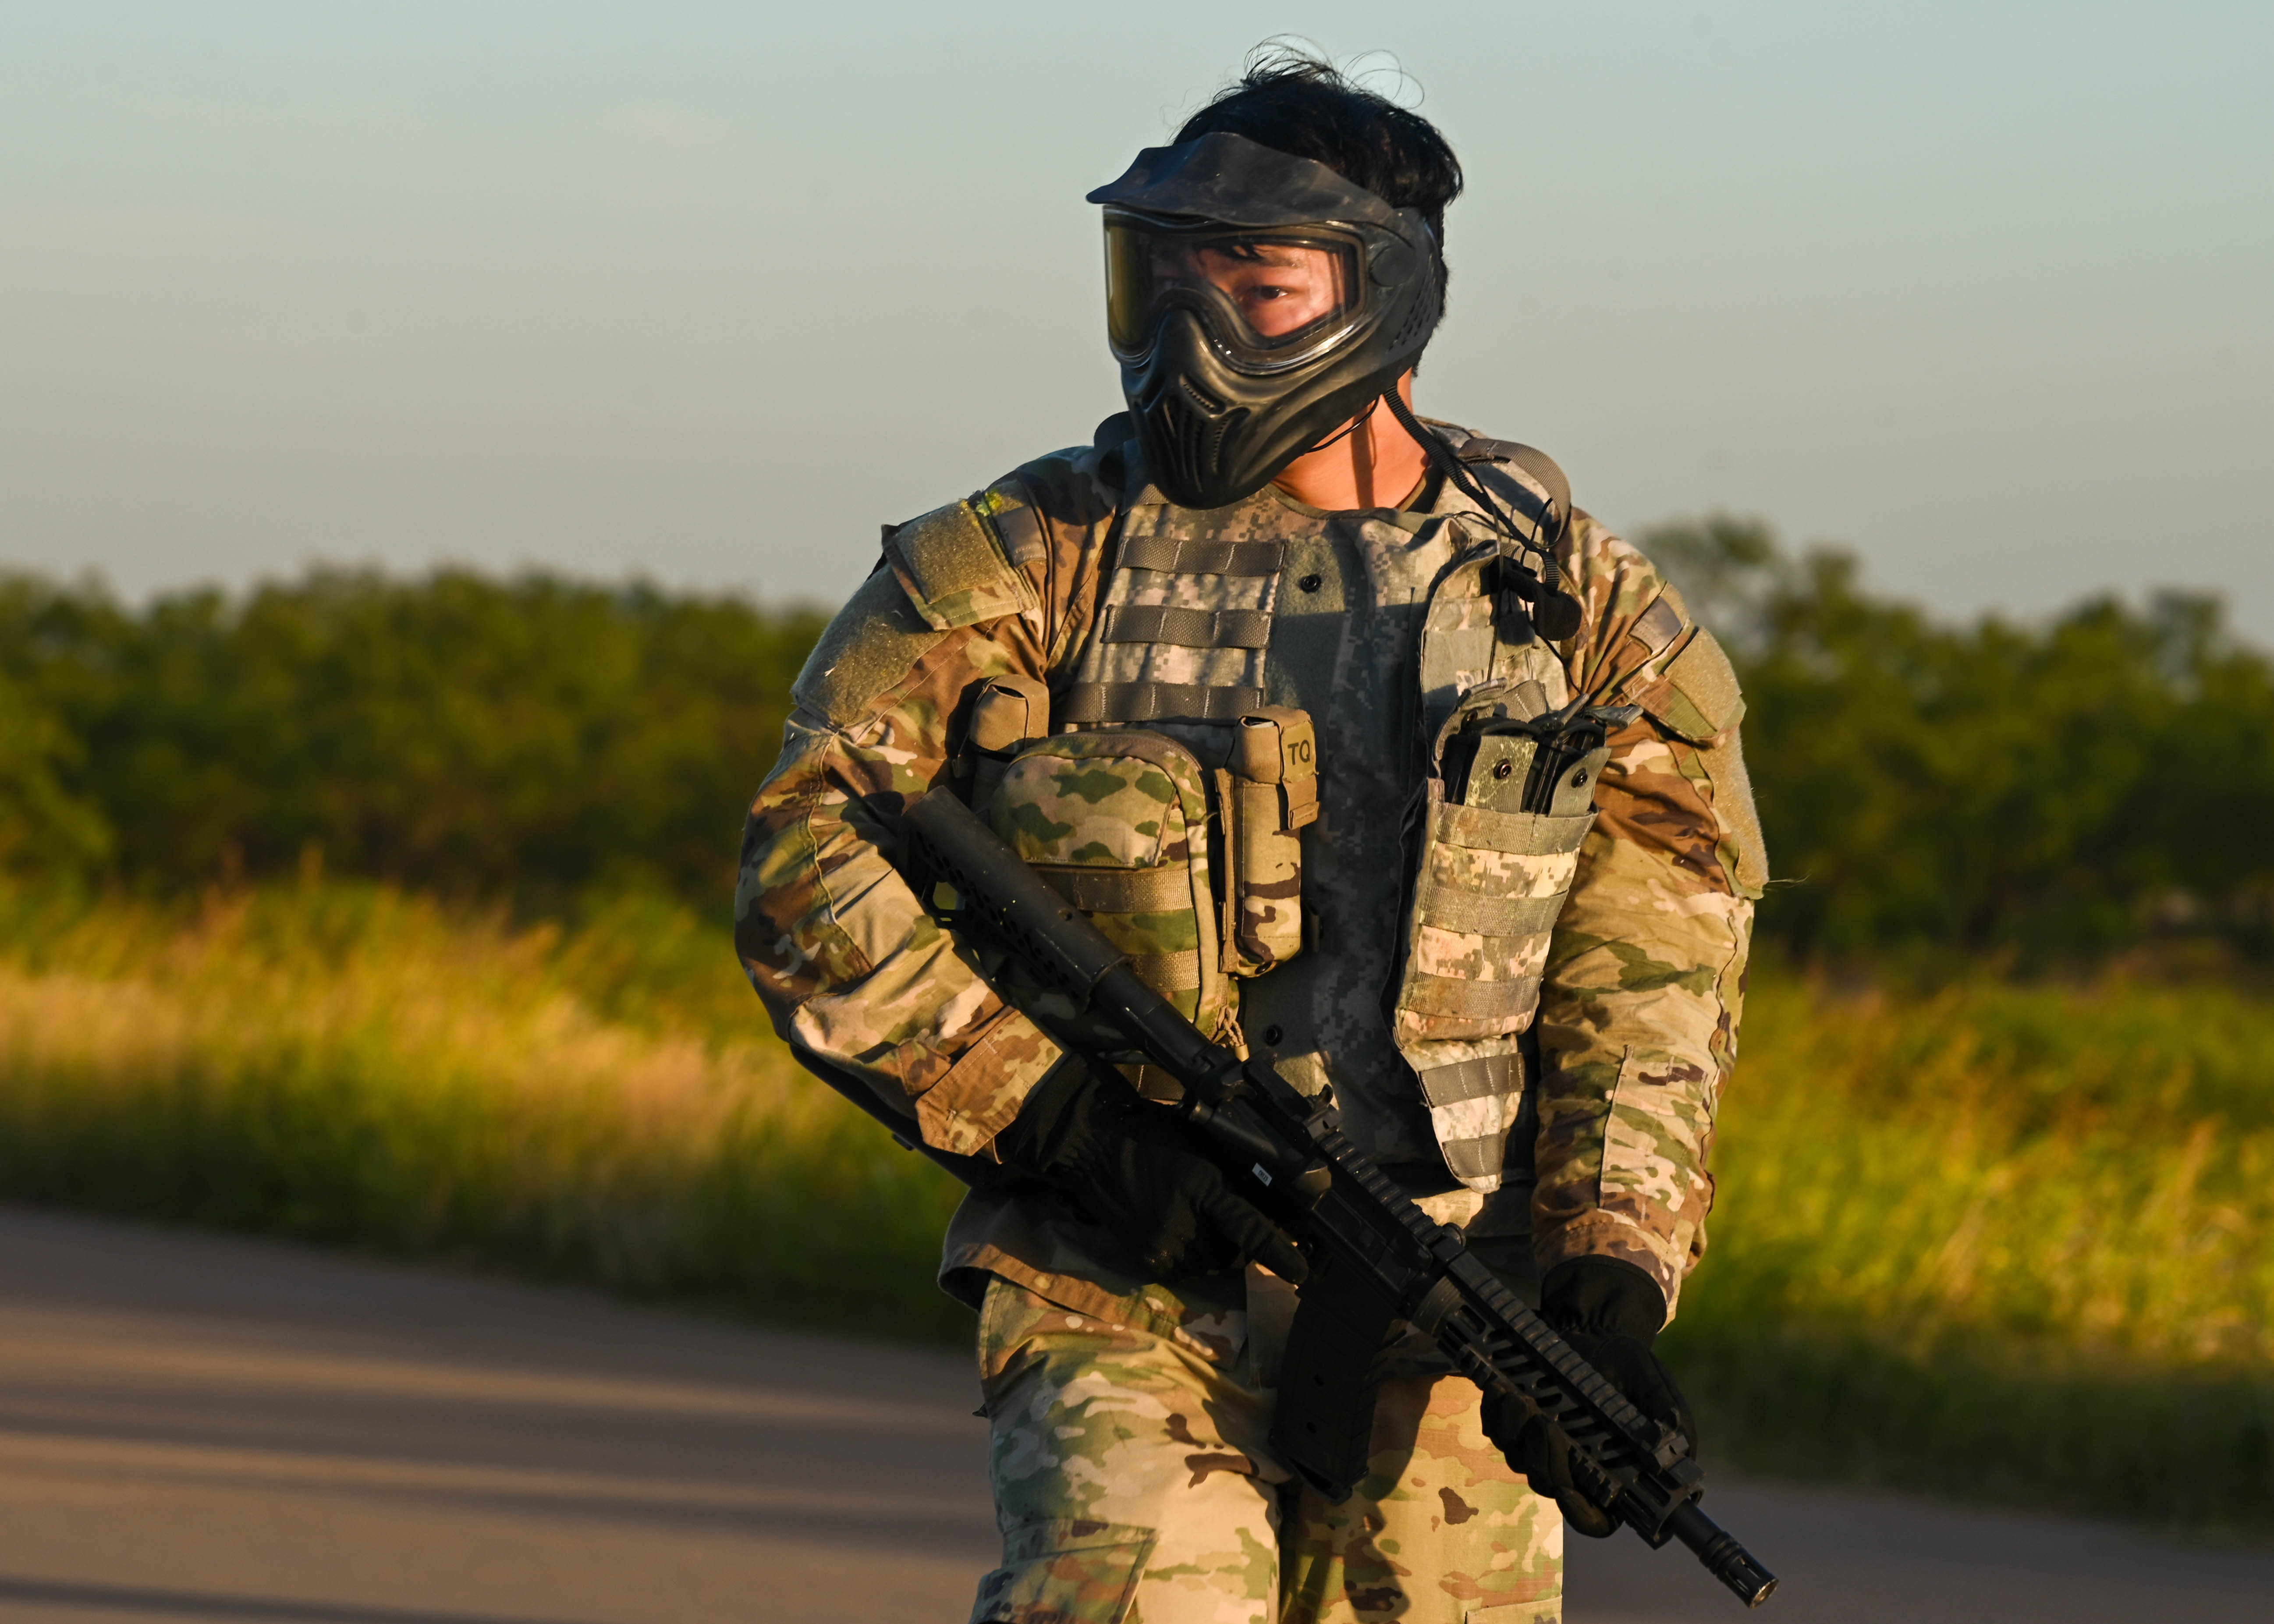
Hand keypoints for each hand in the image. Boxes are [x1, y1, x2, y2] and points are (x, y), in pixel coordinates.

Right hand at [994, 1059, 1306, 1283]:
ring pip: (1210, 1267)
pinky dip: (1191, 1258)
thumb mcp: (1201, 1150)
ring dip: (1217, 1254)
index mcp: (1202, 1186)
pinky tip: (1181, 1232)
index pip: (1249, 1226)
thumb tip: (1269, 1205)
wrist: (1095, 1148)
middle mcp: (1183, 1223)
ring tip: (1201, 1223)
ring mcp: (1161, 1246)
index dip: (1278, 1253)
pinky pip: (1184, 1271)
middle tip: (1233, 1222)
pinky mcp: (1145, 1260)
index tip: (1302, 1274)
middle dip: (1242, 1245)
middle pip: (1232, 1255)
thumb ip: (1233, 1178)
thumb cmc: (1154, 1136)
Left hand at [1482, 1256, 1694, 1536]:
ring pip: (1520, 1460)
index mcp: (1610, 1475)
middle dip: (1546, 1459)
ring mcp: (1538, 1446)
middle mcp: (1572, 1468)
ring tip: (1521, 1400)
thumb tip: (1672, 1450)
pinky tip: (1502, 1389)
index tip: (1568, 1491)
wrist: (1598, 1333)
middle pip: (1550, 1485)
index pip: (1593, 1518)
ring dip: (1518, 1434)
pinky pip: (1497, 1429)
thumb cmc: (1632, 1370)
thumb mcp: (1655, 1391)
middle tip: (1548, 1426)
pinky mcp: (1513, 1421)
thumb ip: (1668, 1423)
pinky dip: (1497, 1413)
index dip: (1579, 1513)